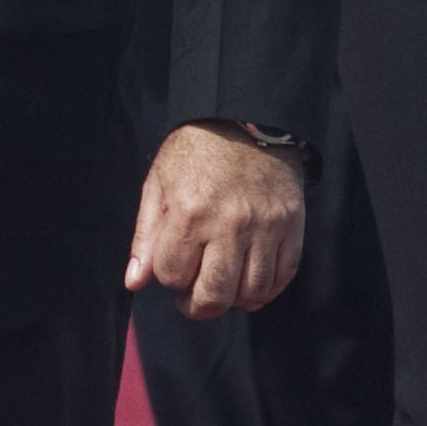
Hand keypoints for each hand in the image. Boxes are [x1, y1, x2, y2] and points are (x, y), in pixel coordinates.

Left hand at [127, 126, 305, 319]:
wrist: (247, 118)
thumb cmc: (196, 152)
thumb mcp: (159, 185)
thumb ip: (146, 236)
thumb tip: (135, 282)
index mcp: (190, 213)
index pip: (172, 276)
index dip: (168, 278)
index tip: (173, 267)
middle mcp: (229, 225)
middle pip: (214, 296)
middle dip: (198, 307)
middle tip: (193, 298)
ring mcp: (265, 227)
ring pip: (251, 293)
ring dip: (233, 300)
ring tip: (223, 286)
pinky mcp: (291, 225)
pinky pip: (283, 275)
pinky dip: (267, 290)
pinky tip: (251, 285)